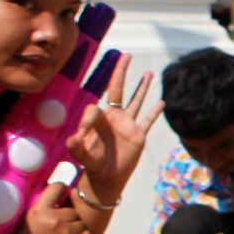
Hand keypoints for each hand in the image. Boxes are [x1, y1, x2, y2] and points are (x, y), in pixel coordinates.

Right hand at [11, 181, 88, 233]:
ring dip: (75, 227)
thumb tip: (60, 189)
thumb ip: (44, 203)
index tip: (61, 193)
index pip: (58, 187)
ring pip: (81, 223)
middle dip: (68, 216)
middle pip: (73, 210)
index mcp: (41, 209)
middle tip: (58, 225)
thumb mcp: (28, 215)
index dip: (61, 189)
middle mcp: (55, 220)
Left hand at [64, 58, 161, 202]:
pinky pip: (148, 121)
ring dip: (142, 87)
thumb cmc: (92, 164)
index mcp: (98, 119)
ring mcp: (127, 125)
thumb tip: (72, 139)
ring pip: (136, 101)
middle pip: (118, 89)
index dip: (89, 117)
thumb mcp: (81, 155)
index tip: (82, 134)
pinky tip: (161, 102)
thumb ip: (76, 146)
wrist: (107, 177)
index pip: (95, 107)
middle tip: (126, 55)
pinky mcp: (139, 135)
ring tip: (149, 72)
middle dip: (120, 72)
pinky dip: (155, 112)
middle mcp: (113, 117)